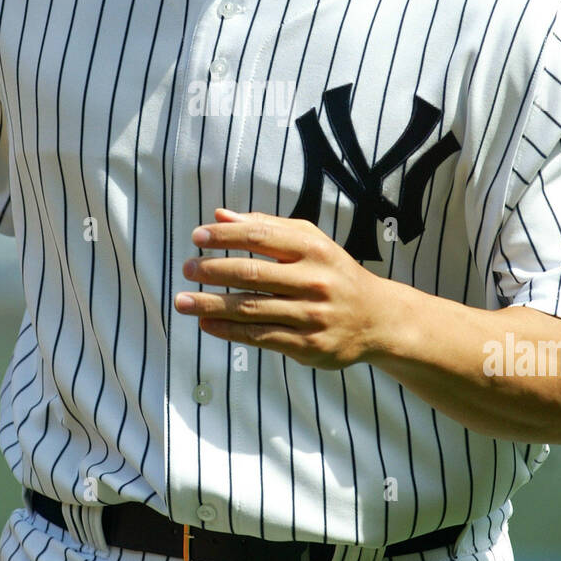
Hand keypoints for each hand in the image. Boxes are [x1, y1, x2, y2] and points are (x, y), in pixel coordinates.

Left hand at [174, 208, 389, 368]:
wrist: (377, 319)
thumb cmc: (333, 274)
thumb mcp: (310, 243)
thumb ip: (266, 228)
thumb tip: (220, 216)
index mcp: (314, 249)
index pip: (260, 236)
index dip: (225, 236)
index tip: (197, 237)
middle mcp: (314, 281)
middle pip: (252, 273)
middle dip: (213, 270)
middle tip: (186, 268)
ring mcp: (311, 315)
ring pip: (251, 308)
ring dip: (211, 305)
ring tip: (183, 301)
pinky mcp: (307, 345)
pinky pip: (260, 337)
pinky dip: (229, 330)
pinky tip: (206, 324)